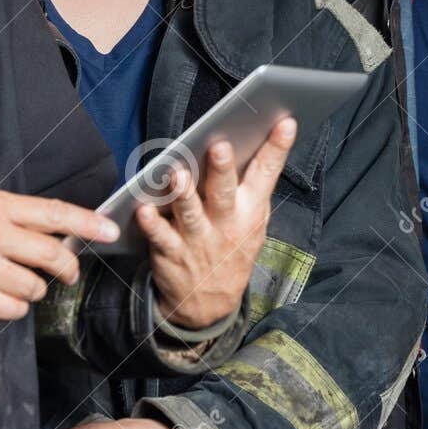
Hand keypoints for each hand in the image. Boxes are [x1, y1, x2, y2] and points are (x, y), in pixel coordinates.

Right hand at [0, 187, 118, 320]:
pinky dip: (15, 308)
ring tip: (25, 284)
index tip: (110, 230)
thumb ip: (13, 212)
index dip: (87, 223)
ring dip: (37, 290)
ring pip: (32, 286)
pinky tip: (7, 300)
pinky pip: (8, 309)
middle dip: (68, 268)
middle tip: (68, 272)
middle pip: (51, 255)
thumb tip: (51, 225)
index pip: (53, 213)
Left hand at [136, 118, 296, 329]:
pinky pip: (160, 237)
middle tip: (220, 147)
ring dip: (182, 194)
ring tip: (177, 175)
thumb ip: (250, 189)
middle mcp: (226, 224)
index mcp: (249, 211)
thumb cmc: (230, 250)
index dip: (277, 148)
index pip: (267, 175)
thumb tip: (247, 142)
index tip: (284, 123)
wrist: (210, 305)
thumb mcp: (252, 224)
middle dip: (222, 169)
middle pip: (223, 192)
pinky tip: (143, 209)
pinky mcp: (171, 253)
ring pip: (190, 213)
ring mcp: (197, 240)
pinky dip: (150, 224)